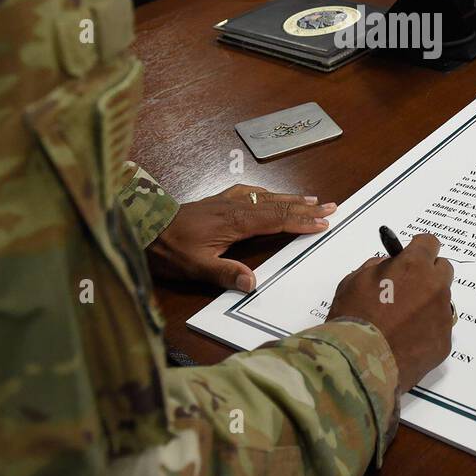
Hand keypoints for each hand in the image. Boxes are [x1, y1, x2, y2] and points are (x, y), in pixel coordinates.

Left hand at [148, 183, 336, 291]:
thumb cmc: (169, 249)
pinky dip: (269, 194)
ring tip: (312, 199)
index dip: (302, 221)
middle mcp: (235, 206)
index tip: (324, 221)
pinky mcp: (218, 200)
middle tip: (332, 206)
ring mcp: (227, 201)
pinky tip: (270, 195)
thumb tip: (253, 283)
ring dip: (291, 198)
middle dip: (306, 206)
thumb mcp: (195, 268)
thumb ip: (225, 274)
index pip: (277, 219)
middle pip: (278, 205)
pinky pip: (251, 193)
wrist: (144, 226)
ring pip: (266, 196)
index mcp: (236, 222)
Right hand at [328, 234, 453, 392]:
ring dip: (427, 304)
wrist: (359, 364)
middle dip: (428, 274)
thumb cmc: (352, 318)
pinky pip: (438, 329)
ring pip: (441, 301)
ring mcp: (442, 317)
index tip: (410, 257)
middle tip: (408, 288)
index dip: (418, 249)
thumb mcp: (354, 281)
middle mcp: (435, 287)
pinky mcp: (444, 343)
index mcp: (413, 266)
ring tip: (403, 322)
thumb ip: (377, 268)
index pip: (429, 243)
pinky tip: (406, 342)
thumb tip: (391, 266)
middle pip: (443, 269)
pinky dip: (426, 331)